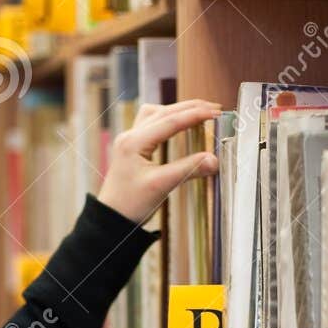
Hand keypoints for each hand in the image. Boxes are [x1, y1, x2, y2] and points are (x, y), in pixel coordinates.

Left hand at [96, 99, 221, 223]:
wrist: (111, 219)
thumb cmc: (131, 205)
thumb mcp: (162, 186)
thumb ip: (189, 169)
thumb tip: (214, 160)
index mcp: (134, 142)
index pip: (170, 121)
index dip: (195, 115)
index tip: (216, 113)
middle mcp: (130, 136)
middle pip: (163, 112)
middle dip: (190, 108)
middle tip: (214, 108)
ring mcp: (129, 140)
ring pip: (155, 114)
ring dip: (177, 110)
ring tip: (198, 112)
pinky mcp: (132, 147)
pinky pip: (151, 124)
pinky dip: (167, 119)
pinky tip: (178, 124)